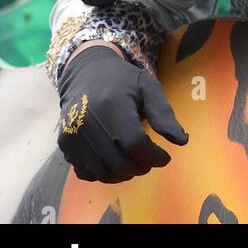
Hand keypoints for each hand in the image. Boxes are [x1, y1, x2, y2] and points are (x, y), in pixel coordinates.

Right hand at [56, 44, 187, 182]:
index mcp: (112, 107)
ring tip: (136, 163)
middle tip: (151, 161)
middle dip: (140, 167)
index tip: (165, 158)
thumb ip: (164, 114)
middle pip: (118, 162)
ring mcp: (72, 136)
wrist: (85, 73)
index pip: (134, 144)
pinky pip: (85, 172)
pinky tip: (115, 164)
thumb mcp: (148, 88)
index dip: (152, 156)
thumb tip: (182, 141)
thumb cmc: (122, 80)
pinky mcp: (65, 144)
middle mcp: (88, 124)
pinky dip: (104, 174)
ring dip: (123, 174)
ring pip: (102, 172)